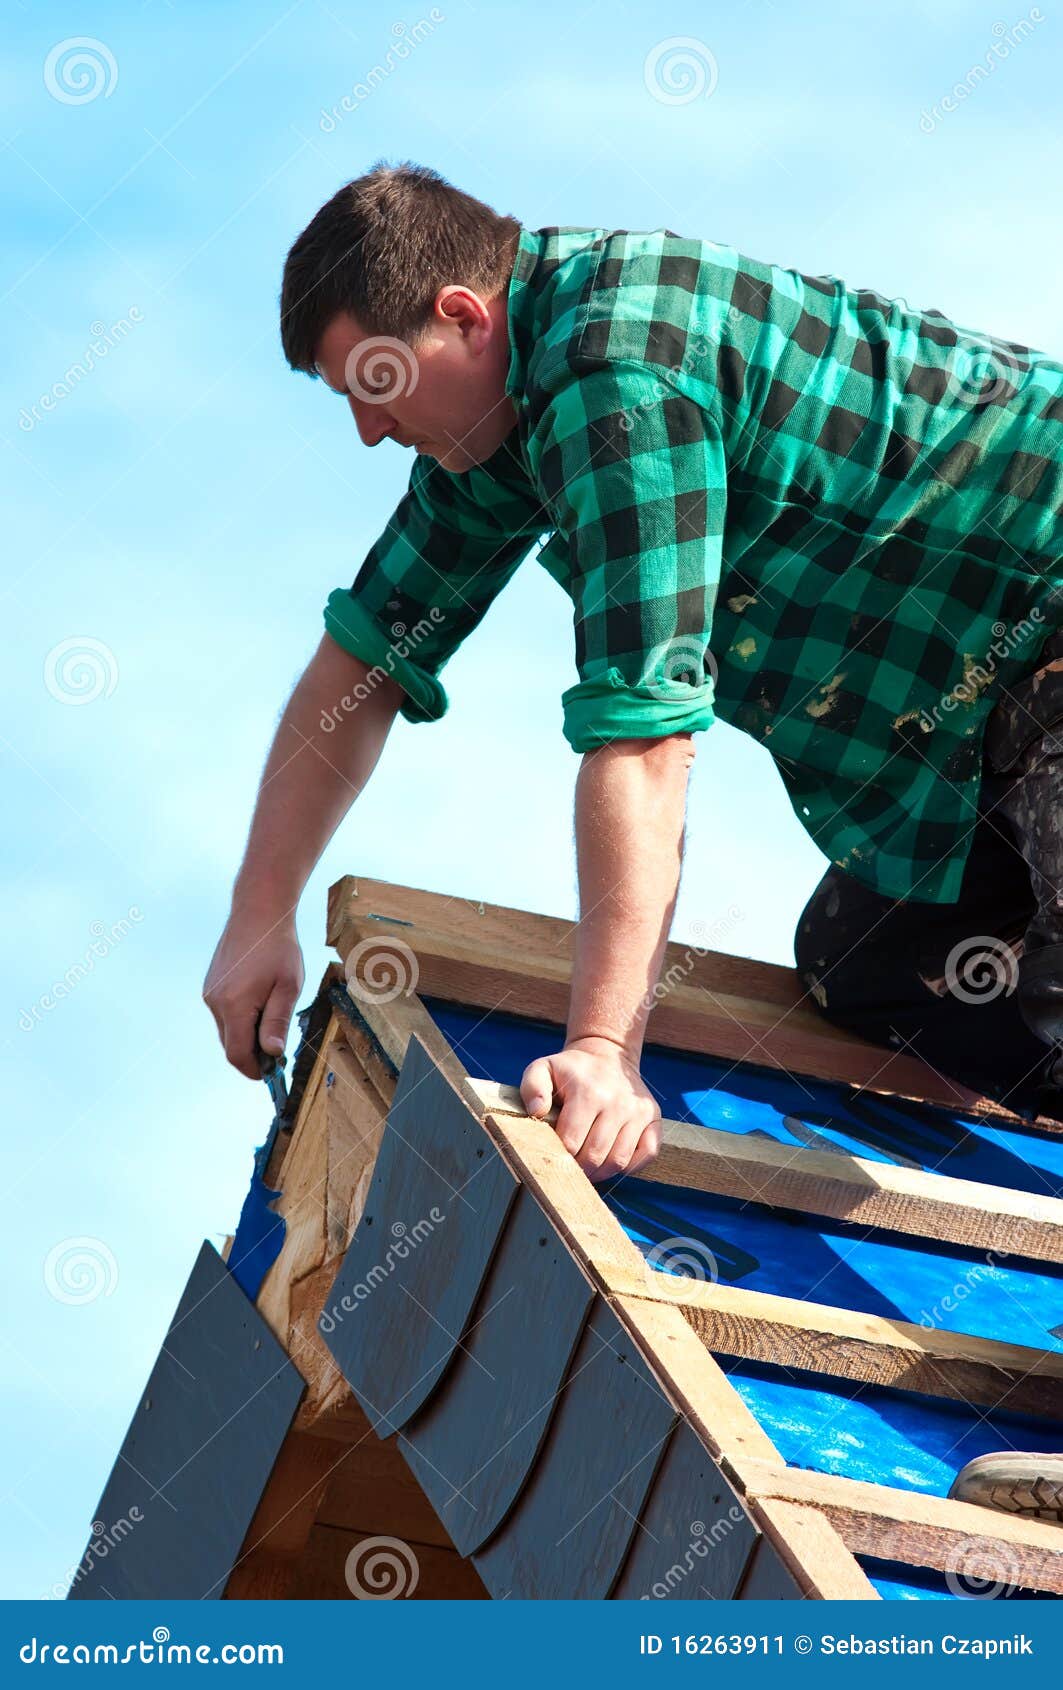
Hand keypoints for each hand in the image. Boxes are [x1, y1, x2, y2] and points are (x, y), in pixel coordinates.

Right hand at [203, 910, 303, 1078]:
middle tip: (279, 1052)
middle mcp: (215, 1002)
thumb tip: (273, 1054)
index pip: (238, 1055)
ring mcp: (210, 993)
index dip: (255, 1070)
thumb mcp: (288, 986)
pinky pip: (224, 1014)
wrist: (258, 911)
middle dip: (252, 1055)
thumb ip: (278, 1021)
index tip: (273, 1074)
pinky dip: (240, 1020)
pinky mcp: (210, 986)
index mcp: (234, 1005)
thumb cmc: (278, 947)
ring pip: (227, 1030)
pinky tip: (260, 1004)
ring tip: (272, 1022)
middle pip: (230, 1045)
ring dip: (247, 1036)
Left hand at [519, 1035, 661, 1182]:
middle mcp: (617, 1103)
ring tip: (588, 1166)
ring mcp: (639, 1111)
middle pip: (595, 1156)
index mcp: (588, 1092)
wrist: (608, 1055)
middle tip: (570, 1166)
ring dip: (601, 1172)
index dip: (560, 1155)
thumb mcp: (544, 1068)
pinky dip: (629, 1167)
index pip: (572, 1143)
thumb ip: (532, 1088)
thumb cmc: (572, 1070)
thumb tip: (537, 1113)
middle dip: (579, 1168)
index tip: (554, 1153)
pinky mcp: (654, 1119)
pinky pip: (646, 1156)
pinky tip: (612, 1159)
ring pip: (619, 1161)